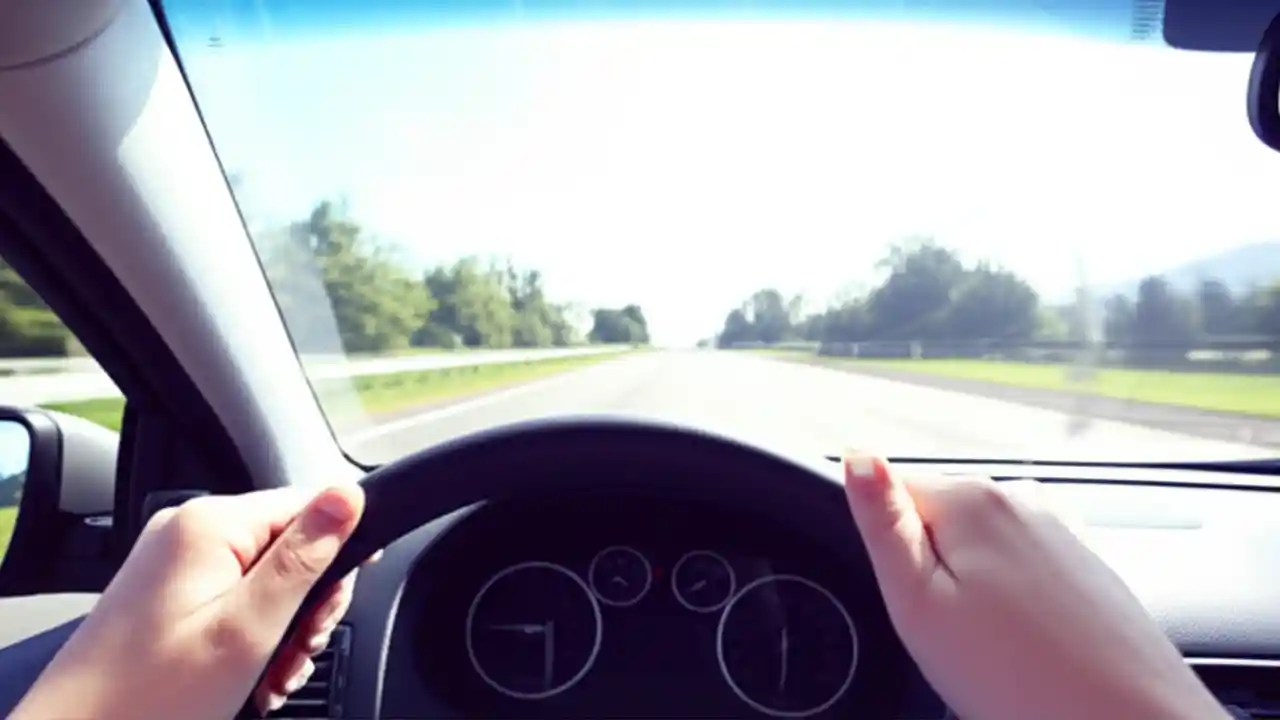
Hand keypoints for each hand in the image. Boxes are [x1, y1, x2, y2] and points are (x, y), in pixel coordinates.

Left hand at [13, 485, 366, 719]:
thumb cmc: (151, 695)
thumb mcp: (248, 628)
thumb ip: (303, 558)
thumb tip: (347, 494)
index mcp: (211, 525)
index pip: (309, 505)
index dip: (338, 553)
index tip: (331, 606)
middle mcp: (191, 530)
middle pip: (291, 543)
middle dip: (308, 602)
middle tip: (298, 651)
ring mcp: (177, 560)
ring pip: (268, 576)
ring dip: (285, 627)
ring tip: (273, 674)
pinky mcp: (170, 590)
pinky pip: (236, 595)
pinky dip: (254, 634)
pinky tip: (252, 672)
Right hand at [843, 453, 1227, 719]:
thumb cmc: (1019, 680)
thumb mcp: (919, 604)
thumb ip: (883, 523)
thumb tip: (857, 454)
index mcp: (973, 499)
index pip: (892, 495)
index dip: (891, 555)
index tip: (919, 605)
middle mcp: (1021, 498)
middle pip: (938, 523)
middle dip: (933, 575)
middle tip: (954, 637)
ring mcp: (1061, 530)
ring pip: (980, 552)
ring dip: (974, 594)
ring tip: (995, 649)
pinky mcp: (1086, 565)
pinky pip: (1020, 573)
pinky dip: (1012, 607)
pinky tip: (1029, 649)